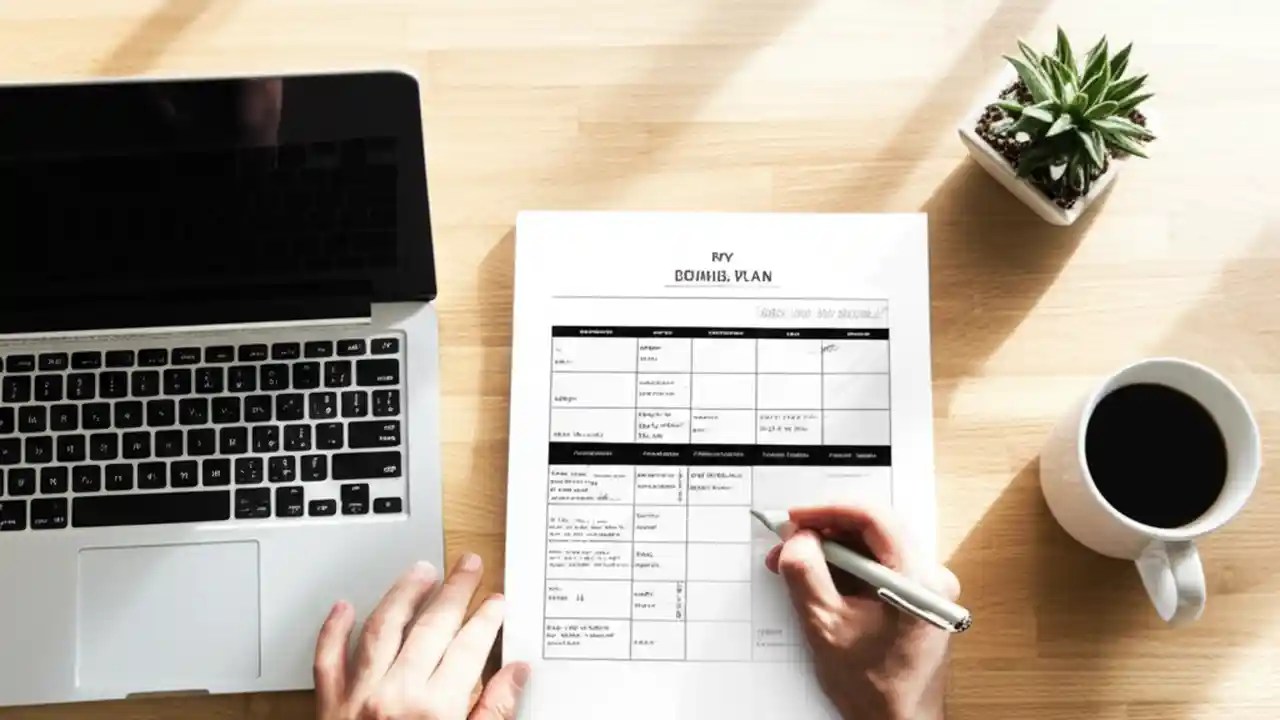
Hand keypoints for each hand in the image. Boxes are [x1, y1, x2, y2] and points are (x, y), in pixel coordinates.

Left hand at [314, 555, 529, 719]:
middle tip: (468, 567)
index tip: (498, 602)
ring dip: (403, 594)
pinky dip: (334, 629)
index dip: (487, 619)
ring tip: (420, 572)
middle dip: (455, 591)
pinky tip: (344, 606)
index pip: (470, 647)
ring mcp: (358, 699)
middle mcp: (395, 696)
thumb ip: (492, 714)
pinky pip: (327, 659)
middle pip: (431, 626)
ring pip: (382, 627)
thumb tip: (515, 675)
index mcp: (436, 711)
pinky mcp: (328, 708)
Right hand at [764, 505, 959, 719]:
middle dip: (824, 532)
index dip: (829, 510)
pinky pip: (877, 565)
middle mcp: (930, 577)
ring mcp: (925, 586)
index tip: (797, 518)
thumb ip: (806, 574)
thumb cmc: (873, 687)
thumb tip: (797, 539)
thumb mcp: (824, 626)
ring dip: (831, 551)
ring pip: (871, 547)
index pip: (874, 519)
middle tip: (789, 543)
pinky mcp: (915, 595)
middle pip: (872, 530)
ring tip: (796, 565)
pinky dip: (845, 567)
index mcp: (917, 580)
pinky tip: (818, 578)